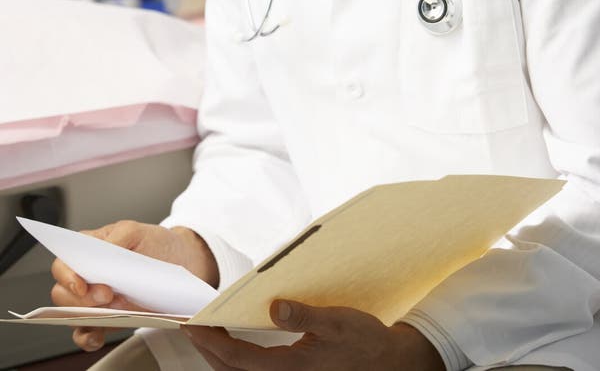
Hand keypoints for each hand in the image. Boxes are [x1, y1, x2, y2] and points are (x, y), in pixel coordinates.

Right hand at [50, 220, 217, 351]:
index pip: (63, 263)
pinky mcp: (105, 318)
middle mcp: (87, 276)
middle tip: (108, 295)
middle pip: (62, 293)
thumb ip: (118, 237)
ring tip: (110, 312)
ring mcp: (94, 299)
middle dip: (81, 299)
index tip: (81, 285)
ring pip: (72, 315)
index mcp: (89, 250)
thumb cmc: (156, 243)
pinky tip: (98, 336)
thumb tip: (100, 255)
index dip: (67, 275)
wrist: (181, 262)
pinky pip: (86, 332)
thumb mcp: (138, 231)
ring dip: (86, 317)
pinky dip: (88, 337)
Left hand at [183, 300, 444, 369]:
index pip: (236, 358)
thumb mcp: (336, 321)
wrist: (389, 363)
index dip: (211, 341)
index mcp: (289, 368)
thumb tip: (273, 307)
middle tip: (192, 327)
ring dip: (221, 358)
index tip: (193, 324)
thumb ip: (303, 316)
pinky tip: (238, 345)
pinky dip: (238, 362)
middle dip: (208, 350)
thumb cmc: (363, 342)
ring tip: (209, 334)